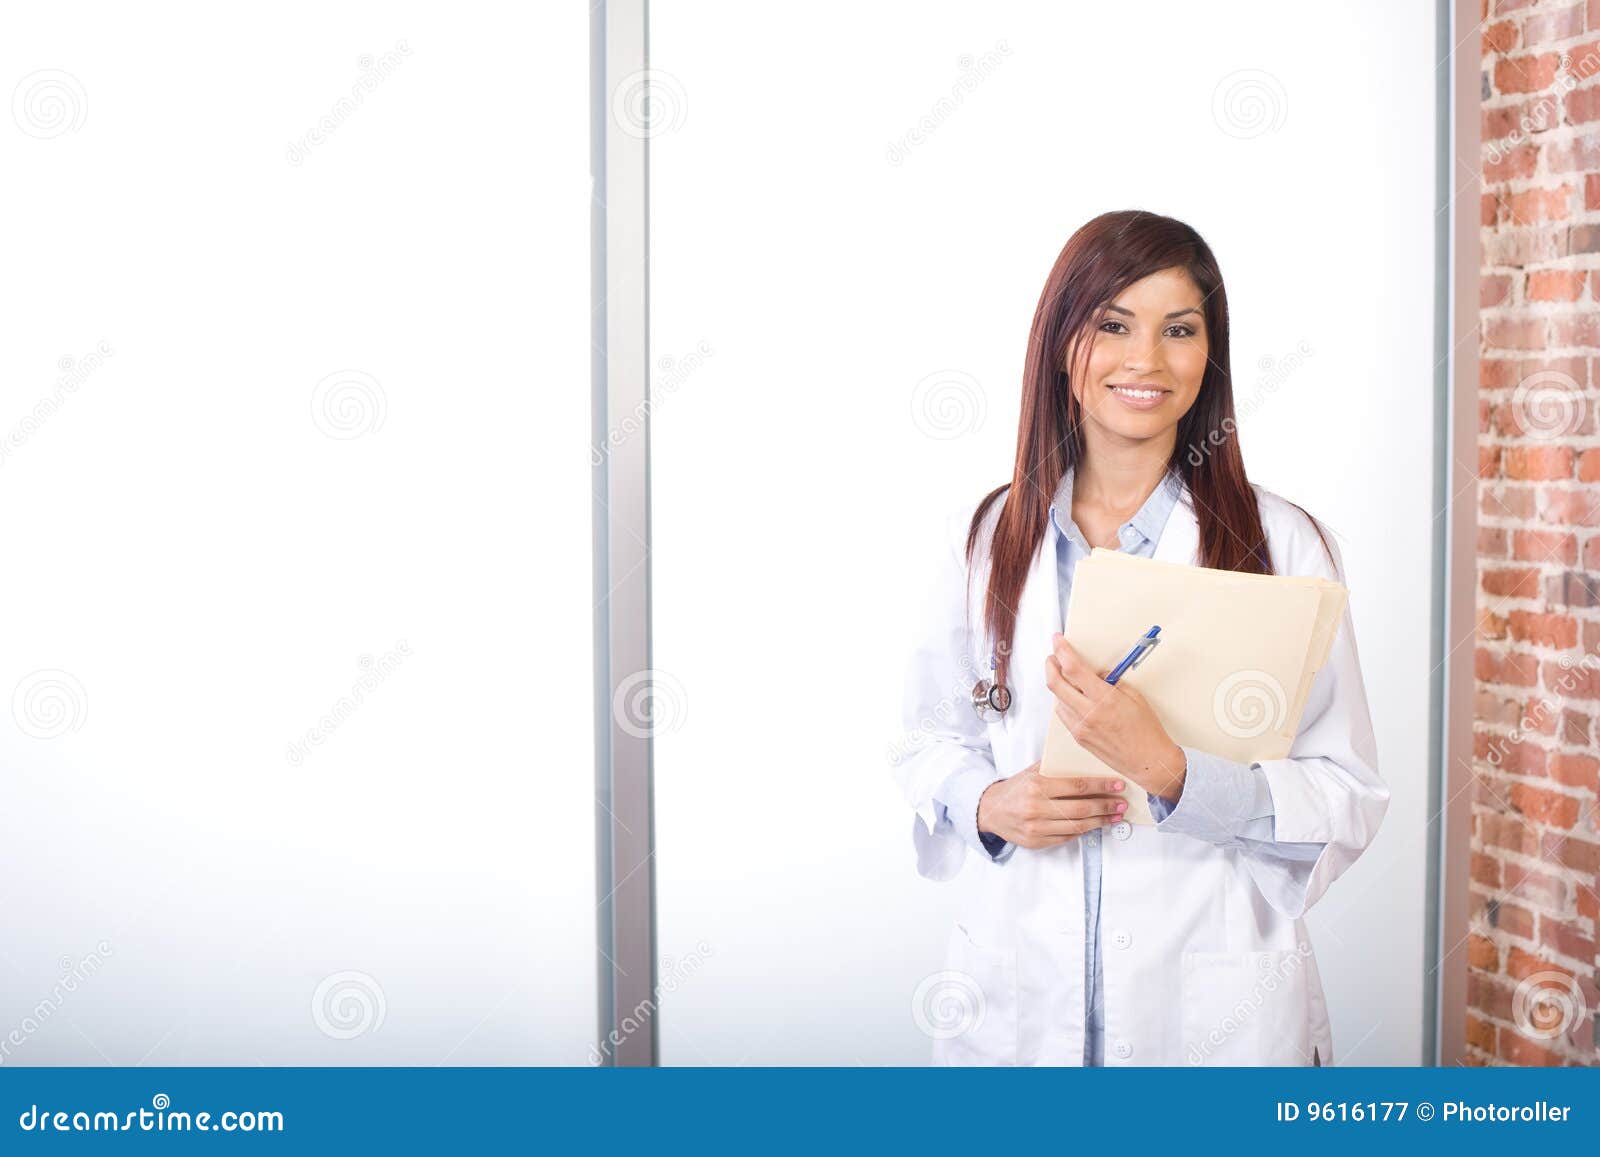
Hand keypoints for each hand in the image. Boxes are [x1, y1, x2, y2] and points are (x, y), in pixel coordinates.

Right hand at [976, 761, 1128, 849]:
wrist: (990, 810)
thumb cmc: (1015, 788)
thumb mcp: (1031, 771)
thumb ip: (1055, 767)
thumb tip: (1085, 760)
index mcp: (1037, 785)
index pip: (1077, 786)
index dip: (1101, 786)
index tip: (1118, 785)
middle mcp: (1037, 807)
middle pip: (1081, 808)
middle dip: (1106, 806)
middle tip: (1122, 804)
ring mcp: (1037, 827)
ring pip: (1077, 826)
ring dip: (1100, 822)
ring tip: (1115, 816)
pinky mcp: (1037, 841)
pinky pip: (1067, 837)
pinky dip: (1083, 831)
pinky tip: (1095, 825)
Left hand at [1045, 634, 1186, 802]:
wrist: (1148, 762)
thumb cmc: (1147, 730)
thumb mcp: (1134, 697)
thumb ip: (1112, 681)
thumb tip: (1096, 671)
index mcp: (1104, 699)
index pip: (1073, 668)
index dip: (1061, 650)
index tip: (1057, 640)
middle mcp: (1088, 713)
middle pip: (1055, 683)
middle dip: (1051, 665)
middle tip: (1054, 657)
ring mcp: (1080, 727)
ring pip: (1057, 699)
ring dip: (1059, 685)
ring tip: (1068, 678)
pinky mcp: (1078, 738)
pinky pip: (1064, 715)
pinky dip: (1065, 702)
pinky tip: (1075, 699)